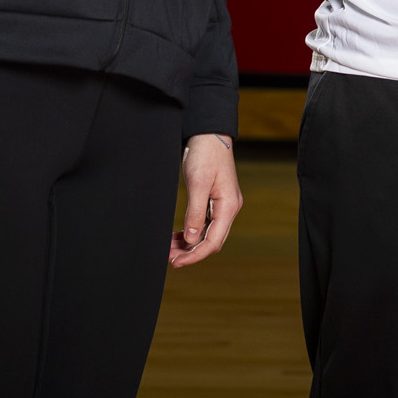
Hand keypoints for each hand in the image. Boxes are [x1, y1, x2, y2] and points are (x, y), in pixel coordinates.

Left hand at [171, 133, 241, 266]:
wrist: (209, 134)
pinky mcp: (215, 200)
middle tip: (169, 258)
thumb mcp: (198, 184)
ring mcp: (223, 205)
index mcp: (228, 206)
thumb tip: (192, 239)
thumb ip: (195, 213)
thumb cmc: (205, 155)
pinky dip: (191, 232)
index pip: (213, 241)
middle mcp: (229, 208)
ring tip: (169, 249)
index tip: (176, 263)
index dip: (195, 255)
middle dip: (191, 252)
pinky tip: (177, 237)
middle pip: (211, 240)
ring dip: (189, 244)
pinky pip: (204, 224)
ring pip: (207, 234)